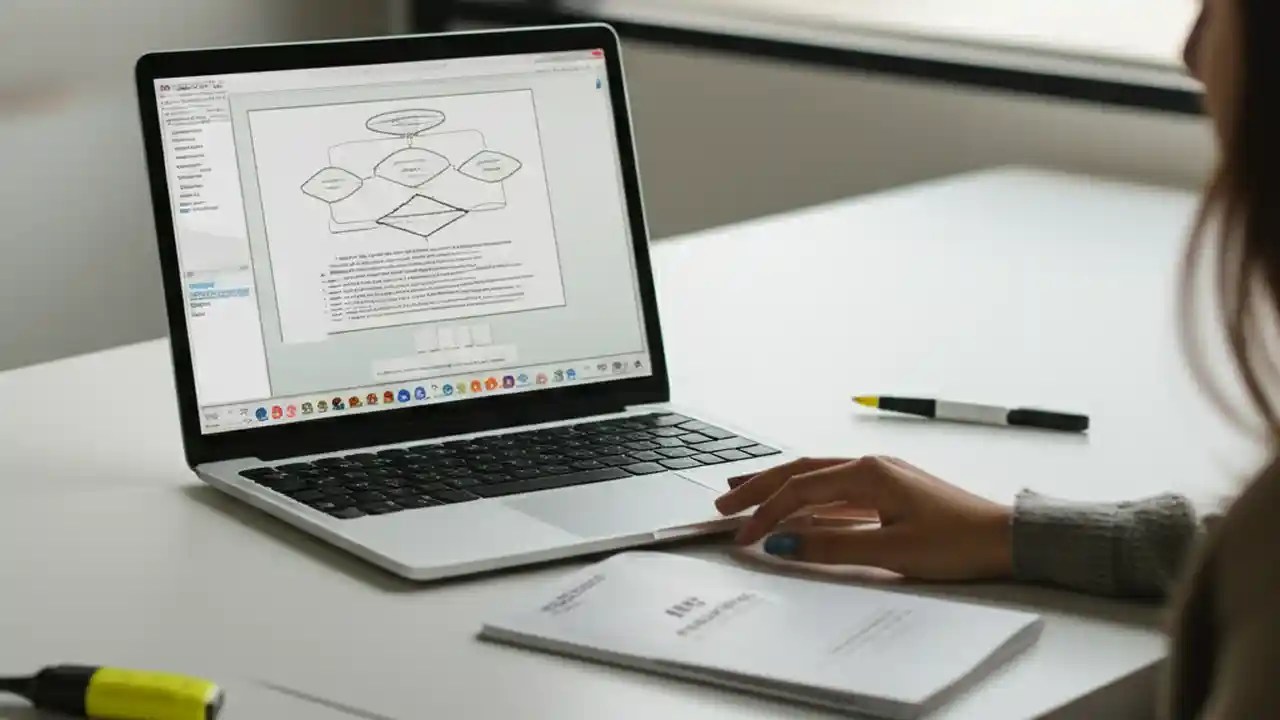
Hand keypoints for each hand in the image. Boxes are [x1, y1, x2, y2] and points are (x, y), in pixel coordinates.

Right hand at [714, 456, 1013, 580]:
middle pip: (800, 472)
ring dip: (779, 486)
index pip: (799, 490)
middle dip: (758, 487)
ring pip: (816, 476)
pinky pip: (836, 488)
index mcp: (868, 473)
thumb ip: (833, 546)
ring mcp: (882, 476)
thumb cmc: (958, 543)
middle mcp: (871, 466)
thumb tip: (784, 544)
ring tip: (745, 493)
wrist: (1007, 538)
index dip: (766, 514)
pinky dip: (807, 496)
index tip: (743, 538)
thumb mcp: (891, 552)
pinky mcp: (891, 490)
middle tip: (723, 504)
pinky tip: (796, 506)